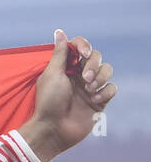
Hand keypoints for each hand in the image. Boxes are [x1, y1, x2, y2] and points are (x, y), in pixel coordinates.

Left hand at [21, 29, 116, 161]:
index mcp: (66, 67)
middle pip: (97, 56)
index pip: (81, 47)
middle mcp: (79, 75)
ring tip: (89, 90)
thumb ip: (60, 54)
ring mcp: (90, 88)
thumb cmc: (48, 102)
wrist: (53, 129)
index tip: (83, 53)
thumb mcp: (52, 74)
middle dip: (93, 64)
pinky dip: (105, 91)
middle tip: (84, 79)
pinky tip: (94, 99)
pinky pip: (112, 88)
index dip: (84, 46)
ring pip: (108, 70)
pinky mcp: (99, 101)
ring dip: (101, 77)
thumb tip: (59, 32)